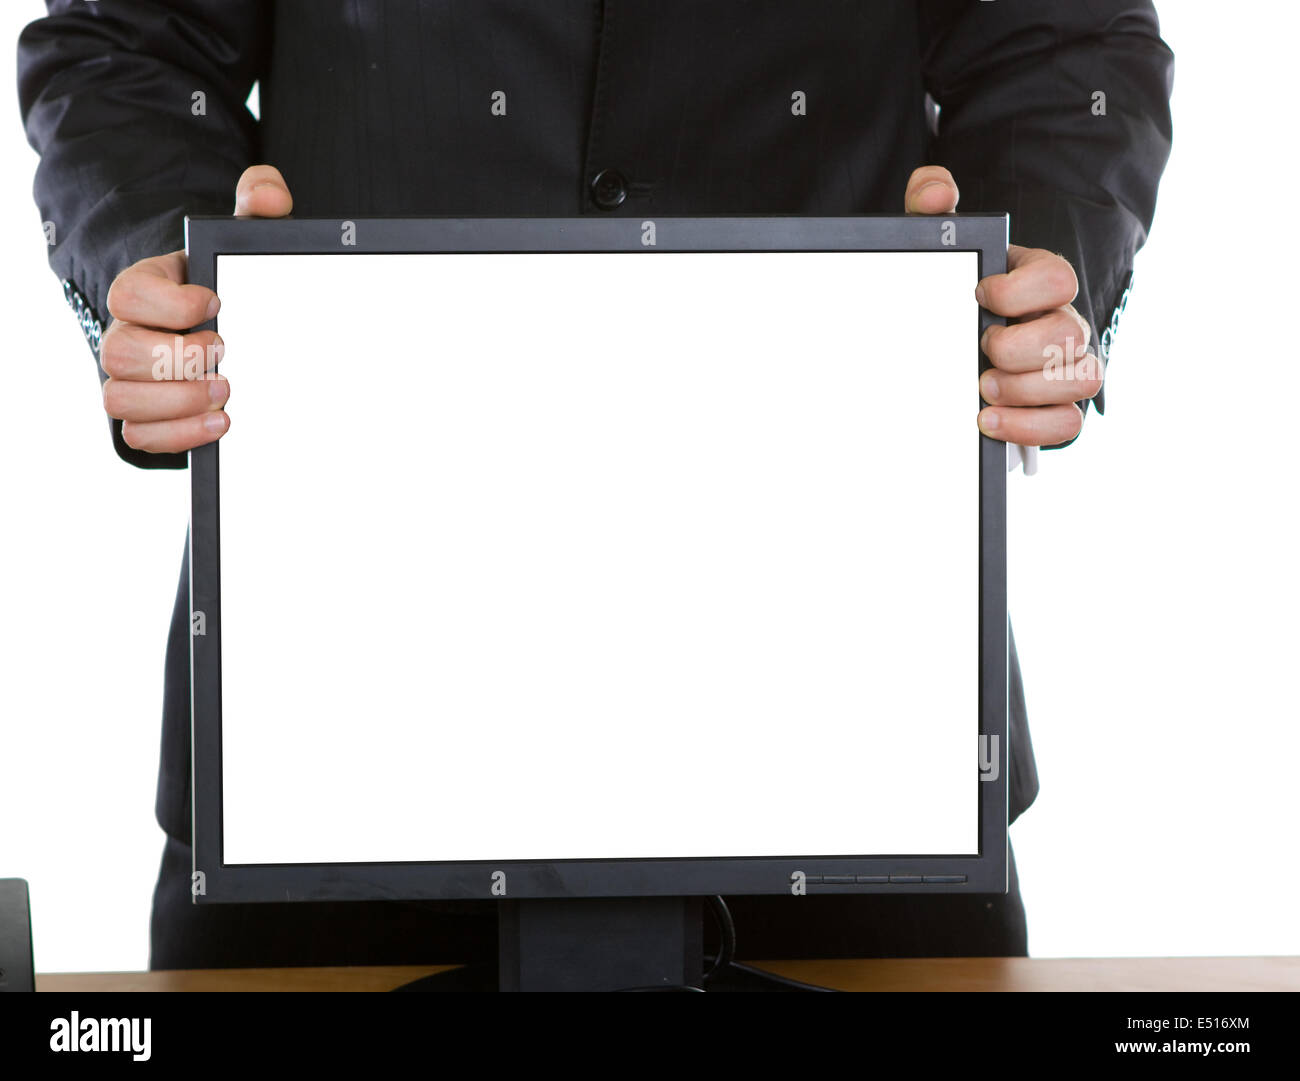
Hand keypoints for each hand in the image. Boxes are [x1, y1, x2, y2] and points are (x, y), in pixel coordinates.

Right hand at [100, 165, 293, 453]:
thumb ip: (258, 207)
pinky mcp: (150, 416)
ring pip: (120, 399)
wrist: (232, 327)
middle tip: (225, 356)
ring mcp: (134, 379)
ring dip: (176, 402)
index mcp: (146, 289)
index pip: (128, 294)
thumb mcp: (246, 241)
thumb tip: (267, 194)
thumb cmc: (232, 282)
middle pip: (119, 352)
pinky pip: (140, 436)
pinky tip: (221, 424)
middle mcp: (130, 334)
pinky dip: (178, 437)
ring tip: (226, 394)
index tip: (217, 302)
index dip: (169, 304)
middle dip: (175, 359)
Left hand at [904, 165, 1101, 446]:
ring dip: (1027, 390)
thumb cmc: (948, 295)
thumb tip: (936, 192)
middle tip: (980, 352)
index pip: (1059, 277)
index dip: (1022, 290)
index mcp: (1038, 281)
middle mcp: (1061, 322)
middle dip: (1020, 348)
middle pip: (1072, 333)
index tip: (979, 295)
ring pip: (1082, 380)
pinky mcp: (1054, 409)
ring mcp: (1064, 368)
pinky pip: (1068, 424)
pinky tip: (987, 422)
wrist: (939, 351)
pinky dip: (1031, 427)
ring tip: (981, 389)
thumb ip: (929, 208)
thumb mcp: (934, 250)